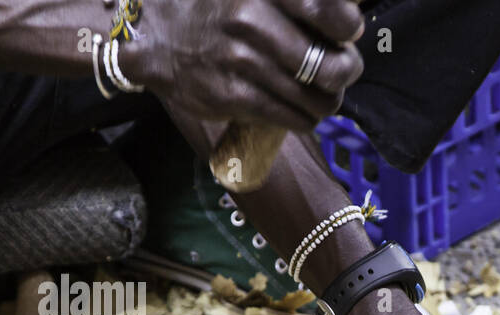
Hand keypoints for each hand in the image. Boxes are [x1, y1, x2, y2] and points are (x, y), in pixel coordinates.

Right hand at [124, 0, 364, 129]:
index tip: (345, 33)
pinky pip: (290, 117)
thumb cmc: (211, 3)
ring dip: (325, 100)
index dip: (348, 27)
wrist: (151, 31)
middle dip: (344, 72)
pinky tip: (298, 109)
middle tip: (341, 71)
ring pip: (315, 98)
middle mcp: (251, 19)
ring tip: (320, 93)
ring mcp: (241, 60)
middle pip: (332, 66)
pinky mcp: (232, 95)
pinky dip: (303, 118)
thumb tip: (348, 17)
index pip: (333, 14)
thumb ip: (294, 0)